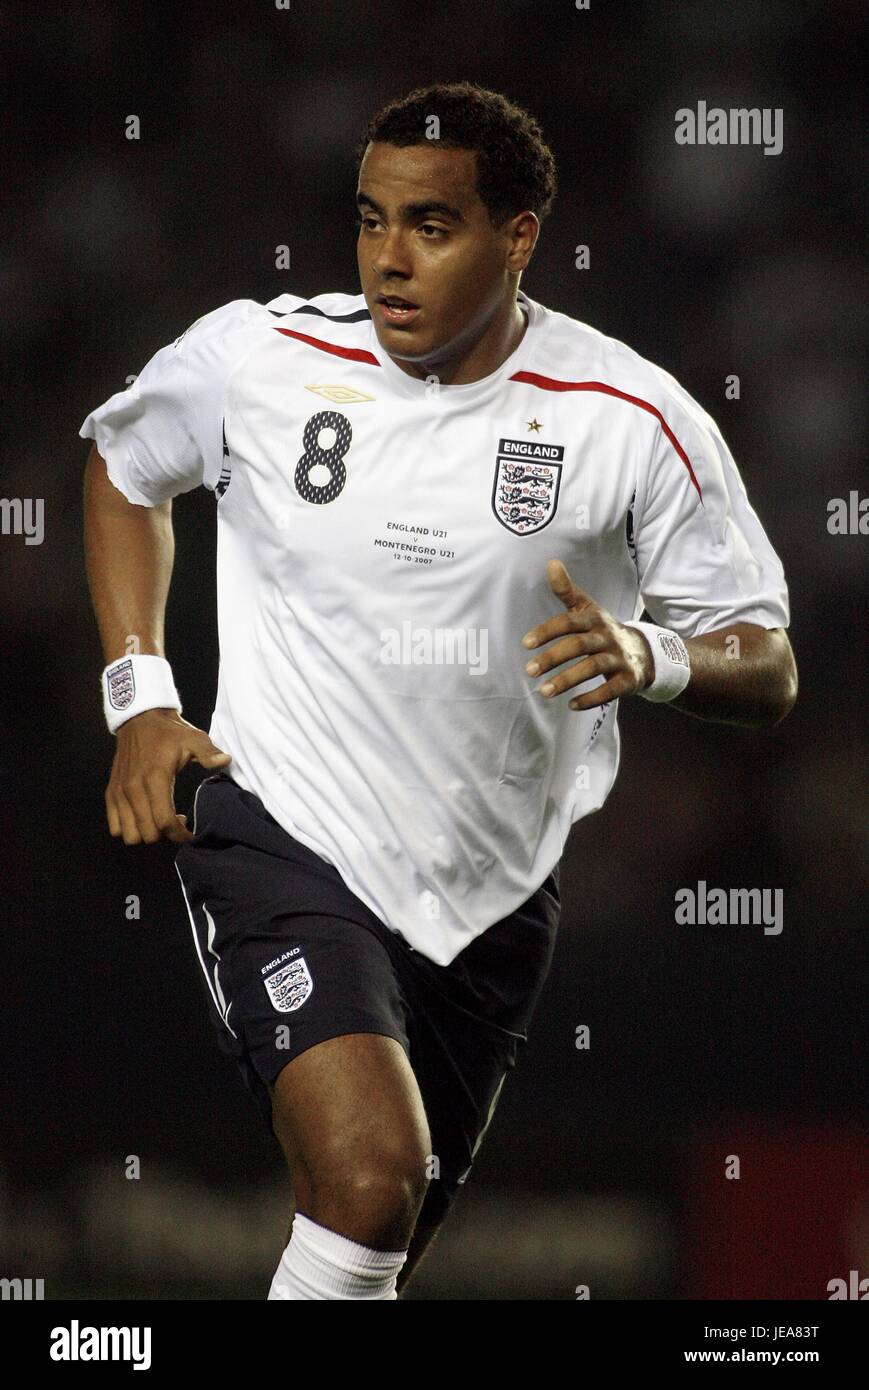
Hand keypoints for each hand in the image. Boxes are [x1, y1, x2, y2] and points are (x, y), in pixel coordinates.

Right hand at [106, 708, 231, 844]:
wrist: (139, 719)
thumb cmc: (168, 732)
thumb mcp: (193, 738)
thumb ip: (209, 753)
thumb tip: (225, 761)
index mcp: (155, 778)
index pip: (164, 821)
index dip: (179, 835)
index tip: (190, 833)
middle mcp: (134, 789)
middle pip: (147, 833)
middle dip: (165, 835)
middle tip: (177, 822)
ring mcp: (120, 792)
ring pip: (129, 834)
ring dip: (146, 834)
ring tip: (159, 820)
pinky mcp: (112, 792)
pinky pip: (115, 826)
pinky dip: (129, 828)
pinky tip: (144, 816)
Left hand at [521, 559, 653, 711]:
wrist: (644, 652)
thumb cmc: (603, 630)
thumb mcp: (587, 609)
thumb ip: (567, 590)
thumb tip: (550, 562)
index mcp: (594, 619)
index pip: (569, 621)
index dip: (547, 631)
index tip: (525, 644)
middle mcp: (607, 636)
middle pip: (579, 645)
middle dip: (553, 658)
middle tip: (529, 671)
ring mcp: (619, 658)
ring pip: (593, 667)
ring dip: (567, 680)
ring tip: (543, 691)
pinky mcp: (628, 679)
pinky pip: (610, 690)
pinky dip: (591, 698)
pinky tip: (571, 705)